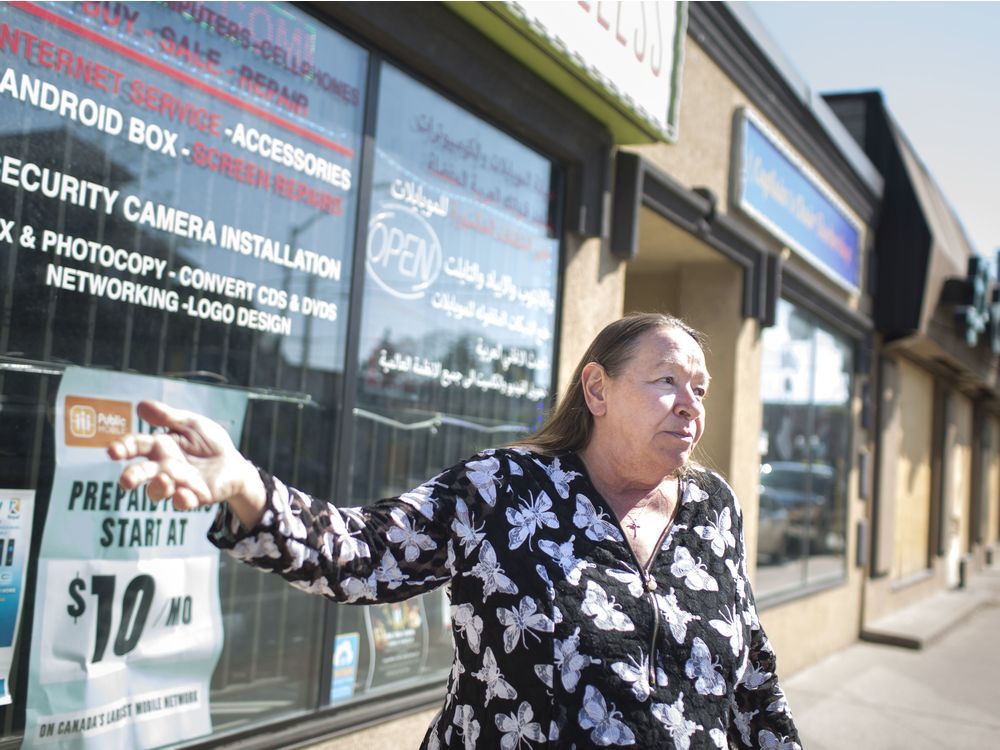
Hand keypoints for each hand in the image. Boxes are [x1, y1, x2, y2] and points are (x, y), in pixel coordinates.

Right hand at [107, 400, 265, 527]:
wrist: (234, 463)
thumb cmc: (208, 442)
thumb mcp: (191, 424)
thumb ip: (168, 417)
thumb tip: (140, 405)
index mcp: (160, 446)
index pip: (137, 446)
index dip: (123, 447)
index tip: (113, 451)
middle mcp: (163, 467)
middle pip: (142, 473)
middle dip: (132, 476)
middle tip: (126, 481)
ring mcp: (177, 484)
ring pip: (157, 491)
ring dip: (158, 488)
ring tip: (165, 480)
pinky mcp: (193, 497)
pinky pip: (183, 502)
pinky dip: (182, 500)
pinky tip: (185, 494)